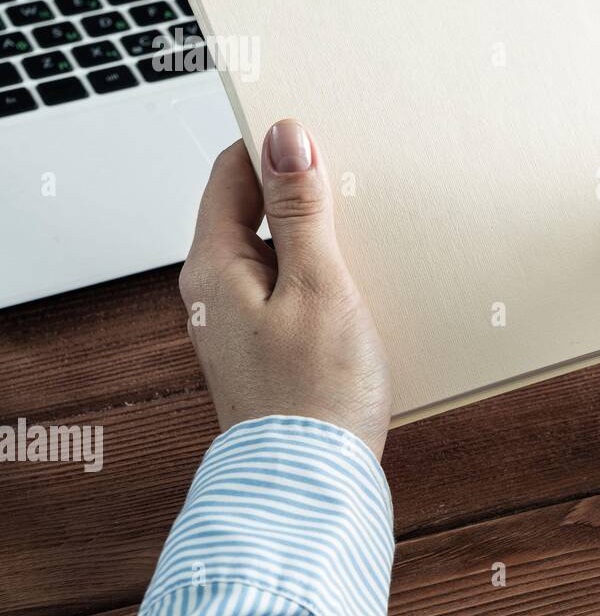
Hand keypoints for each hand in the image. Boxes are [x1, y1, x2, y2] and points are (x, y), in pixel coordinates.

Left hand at [179, 120, 391, 457]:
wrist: (313, 485)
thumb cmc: (314, 396)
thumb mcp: (318, 284)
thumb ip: (301, 208)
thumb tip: (287, 138)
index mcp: (214, 266)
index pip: (231, 172)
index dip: (273, 145)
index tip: (321, 130)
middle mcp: (219, 290)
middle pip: (256, 208)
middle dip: (305, 187)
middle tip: (356, 177)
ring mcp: (245, 320)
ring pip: (281, 249)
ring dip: (322, 233)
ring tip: (370, 231)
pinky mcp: (274, 345)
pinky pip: (295, 286)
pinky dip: (327, 272)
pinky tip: (366, 281)